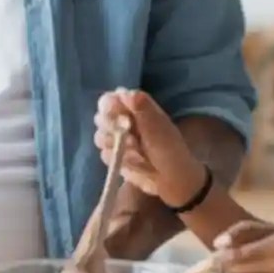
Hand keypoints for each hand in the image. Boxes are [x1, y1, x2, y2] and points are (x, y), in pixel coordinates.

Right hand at [94, 89, 204, 207]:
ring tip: (136, 152)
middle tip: (131, 139)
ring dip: (115, 145)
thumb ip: (142, 108)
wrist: (173, 180)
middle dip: (111, 129)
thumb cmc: (170, 149)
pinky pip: (104, 155)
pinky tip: (132, 163)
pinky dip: (116, 159)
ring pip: (100, 137)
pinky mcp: (115, 157)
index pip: (110, 99)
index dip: (108, 107)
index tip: (117, 117)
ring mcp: (117, 139)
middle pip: (100, 117)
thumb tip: (124, 92)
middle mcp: (122, 121)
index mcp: (135, 107)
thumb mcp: (158, 127)